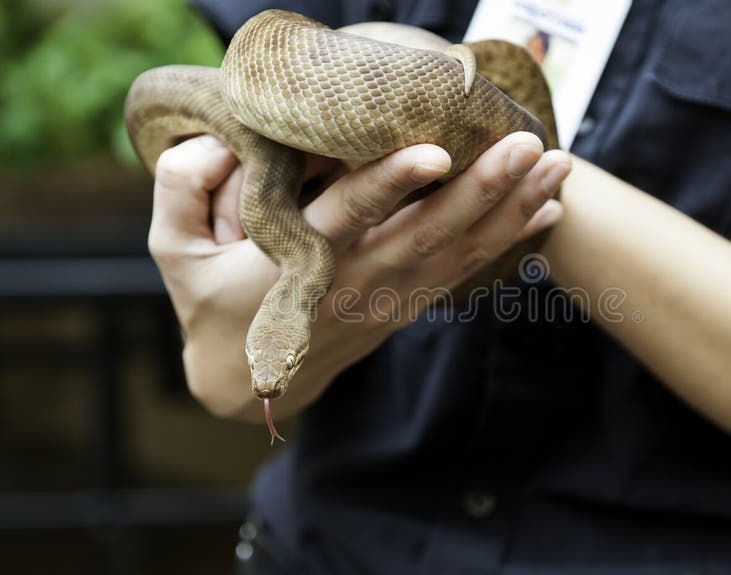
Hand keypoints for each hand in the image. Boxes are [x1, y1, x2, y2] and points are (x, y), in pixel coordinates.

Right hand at [148, 133, 570, 419]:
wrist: (245, 386)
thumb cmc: (209, 306)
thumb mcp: (172, 252)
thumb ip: (182, 190)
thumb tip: (215, 146)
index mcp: (299, 264)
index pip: (348, 217)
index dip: (391, 184)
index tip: (436, 151)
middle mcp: (354, 281)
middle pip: (426, 234)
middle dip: (483, 189)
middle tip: (529, 146)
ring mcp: (387, 298)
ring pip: (457, 254)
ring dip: (511, 212)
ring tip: (558, 169)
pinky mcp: (404, 307)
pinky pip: (463, 272)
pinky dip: (506, 243)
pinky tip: (547, 212)